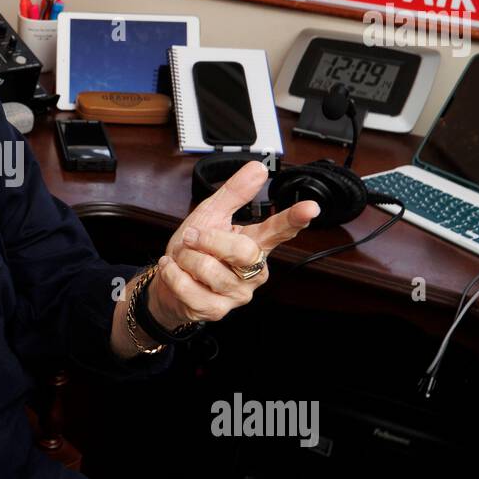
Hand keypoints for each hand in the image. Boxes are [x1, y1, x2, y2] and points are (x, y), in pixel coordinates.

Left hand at [147, 160, 319, 326]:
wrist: (167, 282)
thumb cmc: (194, 249)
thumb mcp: (210, 214)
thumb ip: (234, 193)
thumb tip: (258, 168)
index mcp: (256, 244)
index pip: (280, 229)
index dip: (295, 219)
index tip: (311, 208)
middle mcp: (253, 270)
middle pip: (243, 251)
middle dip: (210, 239)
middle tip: (192, 236)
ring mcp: (237, 293)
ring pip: (211, 268)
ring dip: (186, 257)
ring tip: (183, 256)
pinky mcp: (216, 309)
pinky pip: (190, 287)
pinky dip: (173, 273)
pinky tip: (173, 270)